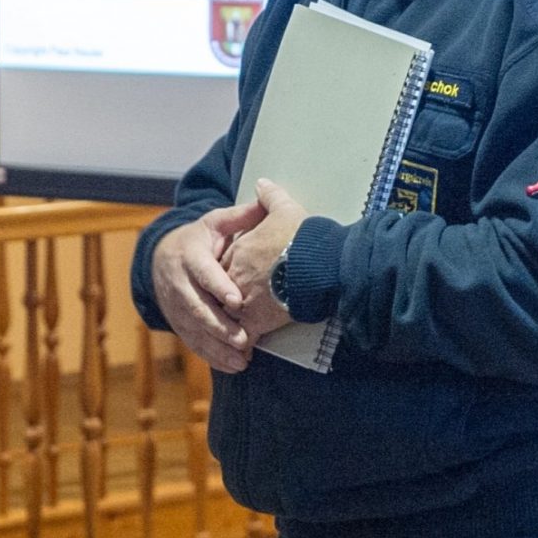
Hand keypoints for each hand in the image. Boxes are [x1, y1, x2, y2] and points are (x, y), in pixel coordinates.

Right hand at [151, 202, 264, 372]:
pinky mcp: (178, 322)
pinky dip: (211, 356)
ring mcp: (176, 306)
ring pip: (195, 330)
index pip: (203, 271)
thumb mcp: (214, 223)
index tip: (237, 300)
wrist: (160, 257)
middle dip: (220, 326)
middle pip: (198, 307)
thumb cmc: (198, 238)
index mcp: (189, 254)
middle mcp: (179, 282)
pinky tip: (232, 366)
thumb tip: (263, 202)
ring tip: (242, 360)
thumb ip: (238, 217)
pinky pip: (193, 342)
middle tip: (243, 339)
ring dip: (218, 347)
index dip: (218, 286)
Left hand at [221, 179, 309, 342]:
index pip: (223, 264)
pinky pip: (242, 338)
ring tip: (234, 339)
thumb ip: (270, 198)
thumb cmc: (301, 236)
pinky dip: (241, 346)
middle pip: (221, 292)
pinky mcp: (254, 322)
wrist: (316, 263)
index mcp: (239, 251)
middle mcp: (235, 276)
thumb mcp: (285, 209)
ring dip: (228, 329)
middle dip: (222, 303)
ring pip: (227, 318)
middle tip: (226, 311)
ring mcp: (242, 301)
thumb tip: (262, 183)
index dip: (227, 272)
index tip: (232, 281)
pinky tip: (244, 353)